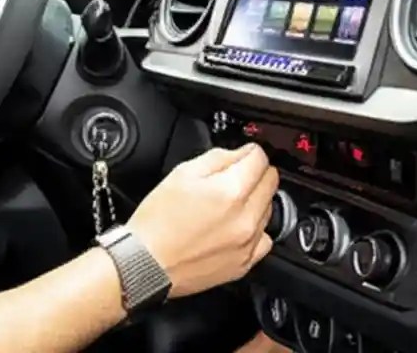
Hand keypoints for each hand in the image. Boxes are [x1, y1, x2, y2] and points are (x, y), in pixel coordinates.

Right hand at [125, 144, 277, 298]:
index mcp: (231, 191)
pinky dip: (254, 229)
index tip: (243, 154)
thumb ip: (217, 157)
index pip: (260, 158)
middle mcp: (246, 218)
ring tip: (226, 205)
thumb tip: (239, 154)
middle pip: (271, 181)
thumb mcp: (181, 173)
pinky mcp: (245, 263)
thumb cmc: (157, 222)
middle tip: (234, 176)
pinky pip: (264, 238)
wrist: (146, 264)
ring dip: (254, 201)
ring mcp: (248, 243)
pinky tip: (234, 227)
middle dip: (256, 173)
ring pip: (269, 209)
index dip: (249, 151)